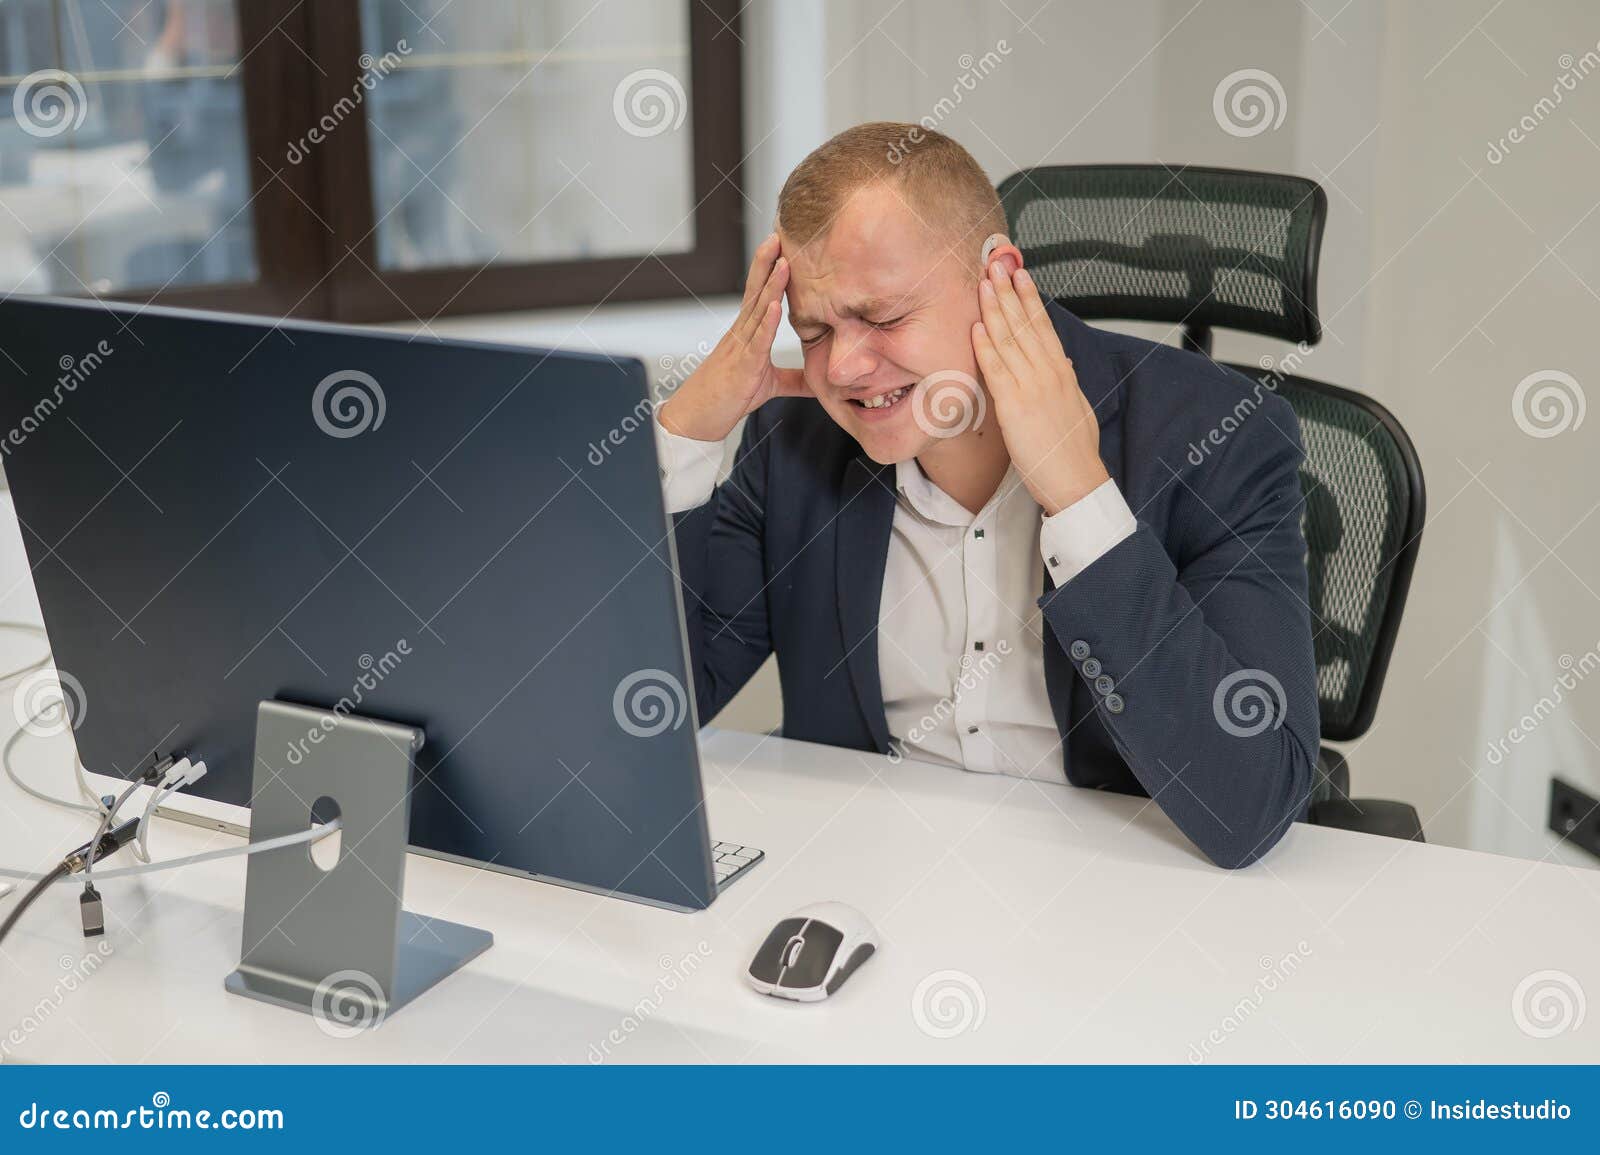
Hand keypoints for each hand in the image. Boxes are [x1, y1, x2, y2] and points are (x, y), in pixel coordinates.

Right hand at [657, 233, 809, 441]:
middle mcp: (742, 333)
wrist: (699, 419)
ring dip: (770, 284)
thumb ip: (794, 379)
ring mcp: (740, 347)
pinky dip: (767, 322)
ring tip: (784, 260)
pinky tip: (775, 305)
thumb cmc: (729, 398)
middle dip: (768, 261)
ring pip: (757, 309)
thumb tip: (818, 380)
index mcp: (748, 333)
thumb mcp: (769, 385)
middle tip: (780, 233)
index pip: (761, 294)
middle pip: (756, 290)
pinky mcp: (742, 366)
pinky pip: (756, 340)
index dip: (772, 270)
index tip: (784, 245)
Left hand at [972, 261, 1109, 515]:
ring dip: (994, 310)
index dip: (1030, 298)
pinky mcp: (1014, 408)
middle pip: (1026, 324)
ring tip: (983, 284)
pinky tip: (977, 327)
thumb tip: (1062, 362)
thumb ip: (1066, 381)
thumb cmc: (1075, 452)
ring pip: (1010, 341)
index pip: (1044, 326)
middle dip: (1009, 292)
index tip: (1019, 274)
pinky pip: (997, 371)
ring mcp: (1031, 388)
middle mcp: (1048, 374)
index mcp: (1062, 373)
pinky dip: (986, 347)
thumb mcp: (1076, 407)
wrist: (1077, 481)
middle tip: (995, 264)